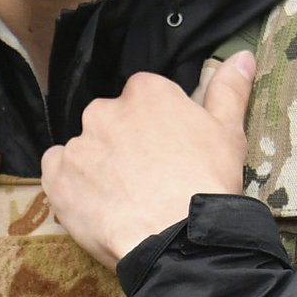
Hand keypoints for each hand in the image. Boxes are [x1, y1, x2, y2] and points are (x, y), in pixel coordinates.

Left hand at [39, 54, 254, 272]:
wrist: (178, 239)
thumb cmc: (207, 184)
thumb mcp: (228, 132)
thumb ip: (229, 90)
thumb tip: (241, 57)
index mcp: (145, 92)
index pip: (143, 99)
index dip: (155, 128)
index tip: (165, 153)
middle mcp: (105, 110)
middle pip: (110, 122)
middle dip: (123, 145)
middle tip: (145, 180)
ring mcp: (78, 145)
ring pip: (84, 150)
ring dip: (97, 167)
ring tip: (122, 199)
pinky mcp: (58, 178)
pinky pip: (56, 173)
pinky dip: (70, 186)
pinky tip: (94, 204)